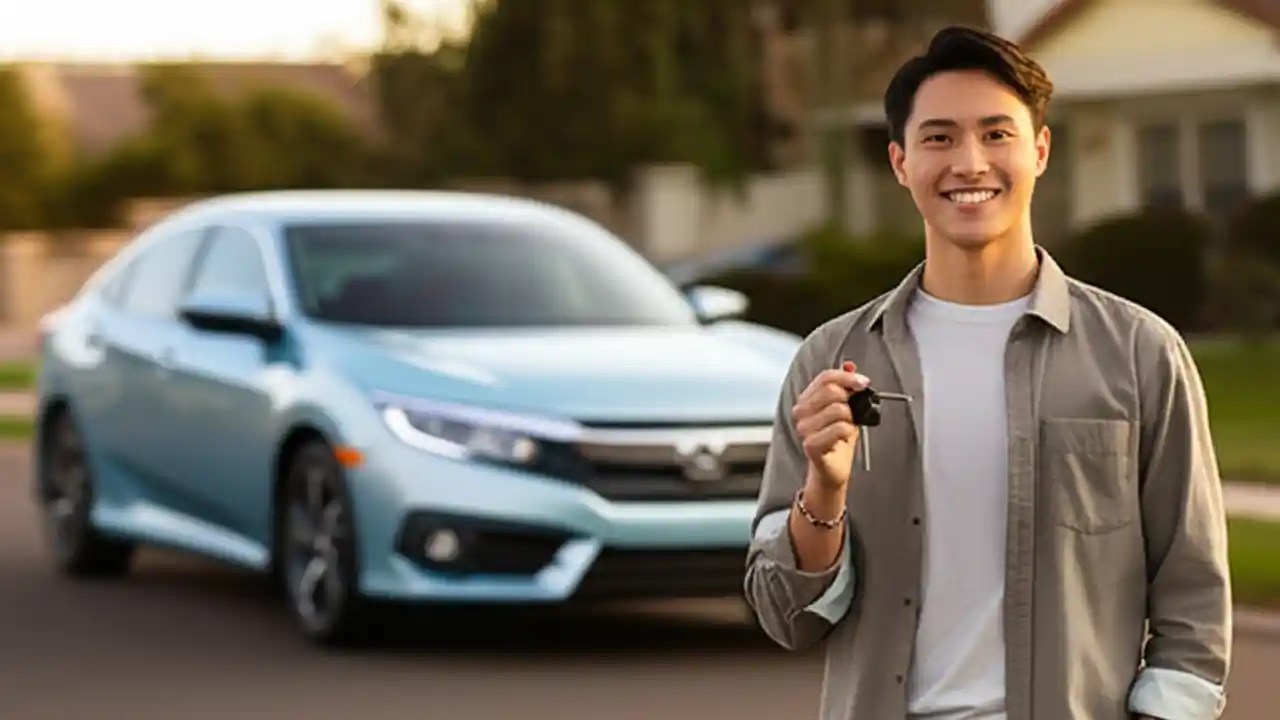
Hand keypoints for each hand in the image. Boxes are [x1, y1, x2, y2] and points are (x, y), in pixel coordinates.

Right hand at [791, 361, 869, 489]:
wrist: (832, 470)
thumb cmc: (837, 439)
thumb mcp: (846, 409)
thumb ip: (845, 387)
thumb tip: (849, 365)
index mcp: (806, 399)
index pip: (825, 377)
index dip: (847, 377)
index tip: (864, 383)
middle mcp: (801, 412)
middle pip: (832, 391)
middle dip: (850, 401)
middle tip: (854, 413)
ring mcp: (803, 429)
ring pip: (838, 410)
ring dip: (850, 420)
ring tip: (845, 429)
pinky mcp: (810, 446)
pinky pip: (839, 429)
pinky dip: (848, 432)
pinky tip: (843, 440)